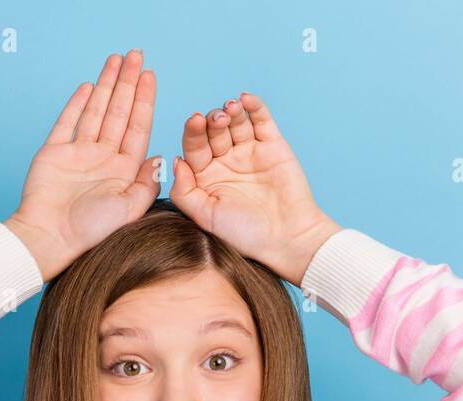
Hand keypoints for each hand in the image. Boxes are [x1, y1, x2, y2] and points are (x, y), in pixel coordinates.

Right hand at [4, 49, 163, 281]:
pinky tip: (88, 86)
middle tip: (135, 55)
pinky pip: (67, 122)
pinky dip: (77, 104)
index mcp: (124, 170)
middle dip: (128, 82)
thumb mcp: (129, 210)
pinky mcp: (54, 153)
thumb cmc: (91, 231)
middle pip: (119, 112)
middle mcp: (103, 158)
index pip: (138, 126)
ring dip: (106, 85)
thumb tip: (161, 156)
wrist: (51, 238)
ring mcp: (79, 154)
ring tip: (115, 60)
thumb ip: (147, 183)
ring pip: (96, 111)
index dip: (144, 100)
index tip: (150, 76)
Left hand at [170, 92, 341, 286]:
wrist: (287, 239)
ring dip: (231, 112)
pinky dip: (255, 107)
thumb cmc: (244, 234)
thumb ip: (185, 192)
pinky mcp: (273, 146)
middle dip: (213, 121)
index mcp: (205, 177)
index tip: (195, 121)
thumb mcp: (206, 217)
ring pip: (236, 123)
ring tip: (230, 109)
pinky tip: (246, 99)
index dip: (193, 132)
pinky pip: (262, 121)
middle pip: (214, 131)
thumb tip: (175, 161)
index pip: (194, 147)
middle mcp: (225, 161)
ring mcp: (249, 152)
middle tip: (217, 119)